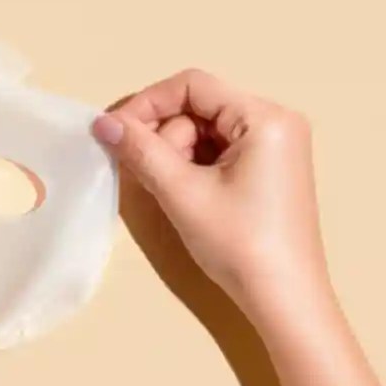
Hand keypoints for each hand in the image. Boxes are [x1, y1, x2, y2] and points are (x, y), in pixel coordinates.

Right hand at [93, 69, 329, 314]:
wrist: (283, 299)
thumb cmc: (239, 244)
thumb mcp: (181, 193)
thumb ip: (140, 150)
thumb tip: (102, 123)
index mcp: (265, 118)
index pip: (193, 85)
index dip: (148, 104)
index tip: (116, 133)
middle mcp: (276, 122)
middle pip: (198, 107)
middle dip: (166, 137)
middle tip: (151, 176)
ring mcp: (275, 146)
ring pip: (205, 130)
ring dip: (176, 154)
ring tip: (169, 191)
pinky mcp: (269, 168)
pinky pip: (219, 149)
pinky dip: (193, 165)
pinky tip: (185, 193)